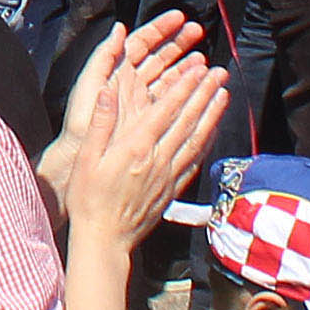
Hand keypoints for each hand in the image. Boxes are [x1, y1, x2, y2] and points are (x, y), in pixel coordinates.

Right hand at [60, 14, 226, 239]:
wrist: (105, 239)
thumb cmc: (89, 199)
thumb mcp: (86, 158)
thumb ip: (100, 123)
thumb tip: (107, 91)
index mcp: (135, 148)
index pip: (165, 110)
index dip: (184, 87)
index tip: (198, 69)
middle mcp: (157, 159)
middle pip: (187, 120)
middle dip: (205, 93)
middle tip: (220, 73)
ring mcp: (168, 175)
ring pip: (196, 139)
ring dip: (212, 114)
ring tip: (224, 94)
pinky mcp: (173, 189)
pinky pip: (195, 160)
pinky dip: (208, 141)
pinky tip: (214, 129)